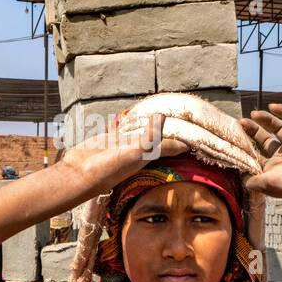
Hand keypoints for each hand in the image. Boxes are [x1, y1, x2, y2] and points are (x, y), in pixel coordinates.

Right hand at [63, 109, 186, 194]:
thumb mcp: (131, 153)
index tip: (201, 128)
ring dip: (152, 119)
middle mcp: (141, 148)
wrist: (79, 174)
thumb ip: (148, 137)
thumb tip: (162, 117)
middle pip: (162, 134)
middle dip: (173, 125)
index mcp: (150, 153)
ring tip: (164, 107)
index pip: (174, 144)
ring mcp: (126, 143)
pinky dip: (132, 119)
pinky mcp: (112, 138)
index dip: (187, 137)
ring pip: (144, 128)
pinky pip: (126, 126)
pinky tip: (134, 112)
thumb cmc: (106, 169)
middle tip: (184, 111)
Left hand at [239, 102, 281, 201]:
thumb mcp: (263, 184)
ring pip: (280, 128)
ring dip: (267, 120)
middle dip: (254, 130)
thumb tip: (238, 173)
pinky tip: (273, 107)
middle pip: (266, 139)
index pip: (257, 153)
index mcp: (274, 167)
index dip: (246, 144)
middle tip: (242, 122)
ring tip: (254, 114)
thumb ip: (250, 179)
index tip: (234, 135)